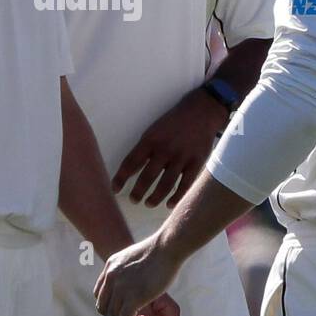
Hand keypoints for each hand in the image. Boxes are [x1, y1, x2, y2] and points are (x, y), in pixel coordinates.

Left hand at [94, 232, 183, 315]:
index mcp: (110, 266)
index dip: (111, 305)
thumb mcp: (135, 255)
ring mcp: (120, 287)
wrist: (167, 246)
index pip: (99, 294)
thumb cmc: (160, 249)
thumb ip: (128, 267)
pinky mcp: (133, 297)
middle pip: (103, 307)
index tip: (126, 308)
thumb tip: (132, 275)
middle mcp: (111, 277)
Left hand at [112, 89, 226, 207]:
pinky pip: (185, 184)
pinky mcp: (196, 163)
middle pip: (147, 176)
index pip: (131, 162)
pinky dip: (176, 197)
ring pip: (165, 184)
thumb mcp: (154, 131)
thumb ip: (143, 150)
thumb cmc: (173, 123)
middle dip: (138, 191)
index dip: (121, 178)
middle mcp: (165, 150)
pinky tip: (169, 204)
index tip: (114, 189)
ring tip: (148, 203)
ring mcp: (181, 157)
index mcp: (150, 140)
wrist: (201, 112)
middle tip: (133, 200)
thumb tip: (130, 171)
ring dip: (155, 197)